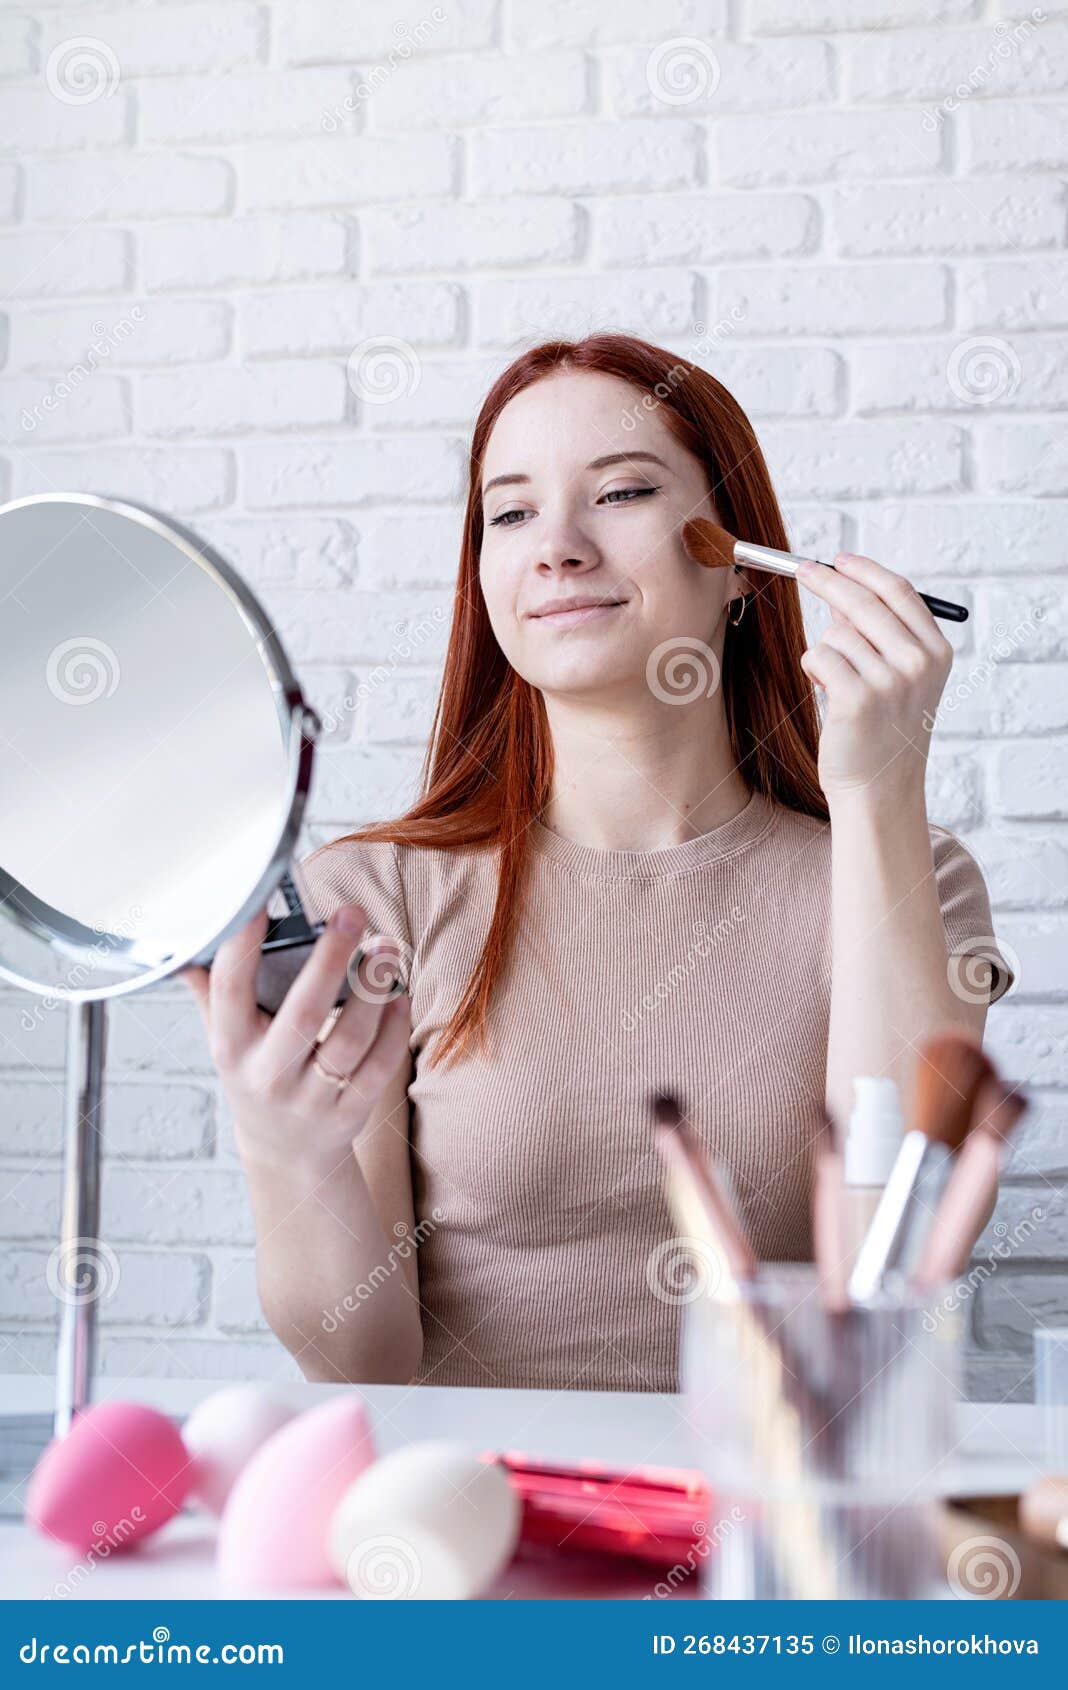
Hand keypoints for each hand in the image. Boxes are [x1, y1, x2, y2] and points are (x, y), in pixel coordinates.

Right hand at [182, 903, 410, 1172]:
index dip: (242, 945)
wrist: (284, 1152)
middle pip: (302, 1014)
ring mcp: (309, 1100)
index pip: (230, 989)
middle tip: (352, 914)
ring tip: (386, 949)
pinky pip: (378, 1068)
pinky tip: (399, 996)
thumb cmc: (256, 1074)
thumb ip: (210, 990)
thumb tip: (189, 939)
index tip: (262, 901)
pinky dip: (393, 1029)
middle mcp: (267, 1075)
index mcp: (230, 1047)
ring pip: (348, 1041)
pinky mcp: (348, 1114)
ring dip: (372, 991)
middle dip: (329, 960)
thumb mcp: (225, 1039)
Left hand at [796, 552, 953, 805]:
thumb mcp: (896, 677)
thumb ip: (876, 635)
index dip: (865, 570)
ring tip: (837, 685)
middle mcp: (919, 663)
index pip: (899, 591)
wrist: (879, 789)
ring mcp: (890, 681)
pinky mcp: (856, 698)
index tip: (839, 559)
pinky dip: (814, 670)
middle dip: (827, 581)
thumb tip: (839, 594)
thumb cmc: (882, 731)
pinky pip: (819, 657)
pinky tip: (827, 694)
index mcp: (937, 652)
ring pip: (835, 635)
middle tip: (803, 570)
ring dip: (826, 653)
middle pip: (864, 601)